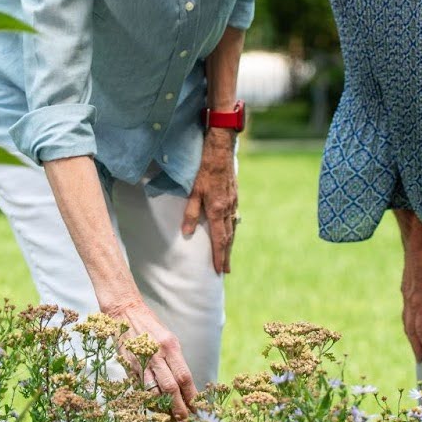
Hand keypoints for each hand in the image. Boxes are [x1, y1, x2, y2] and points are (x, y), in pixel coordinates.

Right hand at [101, 297, 198, 419]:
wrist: (124, 312)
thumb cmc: (150, 326)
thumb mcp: (168, 339)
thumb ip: (175, 360)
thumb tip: (184, 386)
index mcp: (171, 346)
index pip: (184, 377)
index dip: (192, 396)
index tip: (198, 409)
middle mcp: (157, 355)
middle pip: (171, 388)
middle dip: (180, 408)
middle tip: (186, 421)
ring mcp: (141, 362)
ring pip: (154, 392)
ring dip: (164, 409)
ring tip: (171, 419)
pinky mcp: (129, 366)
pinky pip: (141, 389)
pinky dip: (149, 401)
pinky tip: (156, 408)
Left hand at [181, 129, 238, 273]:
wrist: (221, 150)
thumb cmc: (204, 169)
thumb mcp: (193, 190)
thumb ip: (191, 213)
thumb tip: (187, 233)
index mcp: (217, 210)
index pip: (219, 239)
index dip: (219, 256)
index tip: (219, 270)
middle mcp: (228, 209)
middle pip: (228, 238)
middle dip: (226, 255)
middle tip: (225, 270)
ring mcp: (233, 203)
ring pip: (232, 228)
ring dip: (230, 244)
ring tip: (227, 256)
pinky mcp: (234, 196)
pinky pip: (234, 218)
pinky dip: (232, 230)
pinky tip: (230, 232)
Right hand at [400, 233, 421, 362]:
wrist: (415, 242)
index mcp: (418, 301)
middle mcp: (409, 301)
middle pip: (410, 328)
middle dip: (415, 344)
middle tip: (420, 359)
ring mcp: (406, 295)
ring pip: (406, 321)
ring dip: (411, 335)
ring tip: (416, 346)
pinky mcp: (406, 289)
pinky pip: (406, 312)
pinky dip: (409, 323)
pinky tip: (414, 324)